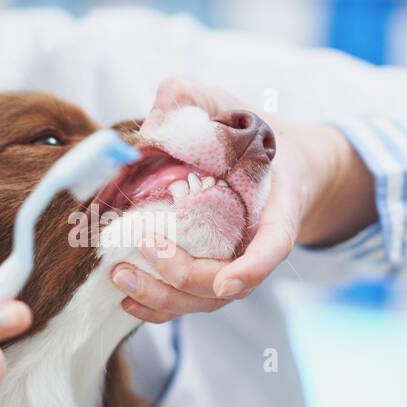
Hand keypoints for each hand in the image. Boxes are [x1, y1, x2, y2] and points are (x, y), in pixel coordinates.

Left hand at [112, 77, 375, 323]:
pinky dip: (160, 307)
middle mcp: (260, 244)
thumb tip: (149, 126)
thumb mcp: (228, 103)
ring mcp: (238, 265)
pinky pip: (191, 302)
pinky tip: (129, 300)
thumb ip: (191, 98)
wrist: (284, 164)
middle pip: (228, 281)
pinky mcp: (214, 274)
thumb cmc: (253, 133)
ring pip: (206, 300)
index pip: (274, 244)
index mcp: (278, 205)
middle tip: (143, 246)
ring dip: (164, 297)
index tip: (227, 282)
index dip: (253, 267)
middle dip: (184, 274)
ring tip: (122, 277)